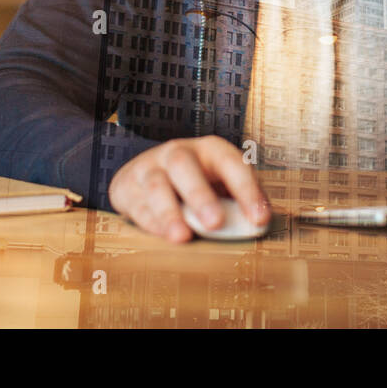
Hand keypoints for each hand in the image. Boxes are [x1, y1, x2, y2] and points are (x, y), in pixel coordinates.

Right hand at [107, 135, 270, 241]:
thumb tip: (259, 225)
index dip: (247, 190)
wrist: (147, 173)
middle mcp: (177, 153)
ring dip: (170, 213)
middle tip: (215, 223)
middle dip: (200, 195)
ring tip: (183, 237)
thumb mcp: (221, 182)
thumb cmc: (197, 181)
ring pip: (157, 186)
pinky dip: (151, 223)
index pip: (231, 164)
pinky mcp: (127, 187)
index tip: (260, 219)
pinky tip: (164, 237)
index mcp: (210, 150)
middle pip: (185, 166)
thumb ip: (239, 201)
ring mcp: (149, 168)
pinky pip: (138, 206)